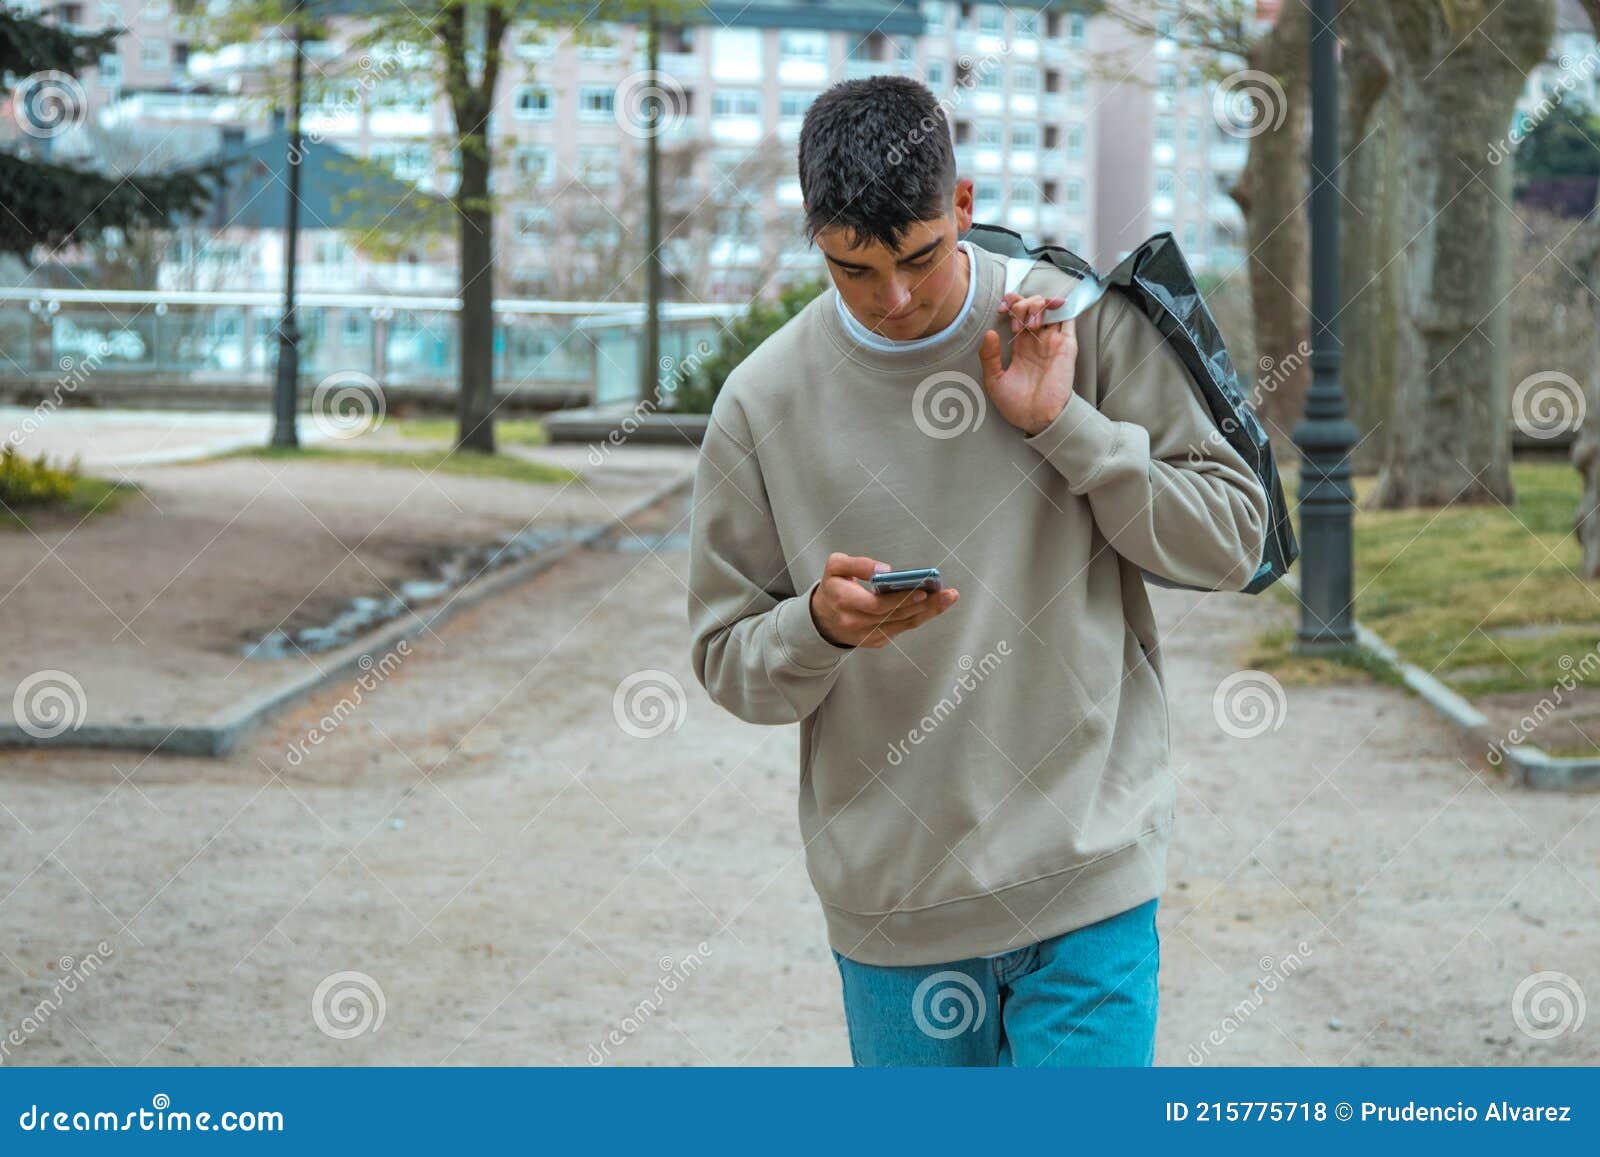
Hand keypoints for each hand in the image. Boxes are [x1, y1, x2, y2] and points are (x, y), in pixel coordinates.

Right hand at [809, 552, 958, 648]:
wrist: (823, 618)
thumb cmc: (834, 587)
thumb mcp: (835, 567)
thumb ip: (857, 564)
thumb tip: (885, 569)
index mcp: (843, 601)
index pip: (875, 604)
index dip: (900, 599)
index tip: (921, 589)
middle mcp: (855, 622)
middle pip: (894, 615)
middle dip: (922, 604)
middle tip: (945, 593)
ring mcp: (867, 635)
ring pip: (902, 624)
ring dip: (927, 611)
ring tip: (947, 597)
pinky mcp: (877, 640)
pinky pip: (902, 628)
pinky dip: (920, 616)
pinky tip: (934, 605)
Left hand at [979, 291, 1078, 436]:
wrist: (1037, 418)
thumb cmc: (1015, 404)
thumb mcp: (993, 380)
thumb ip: (989, 357)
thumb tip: (989, 332)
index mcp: (1020, 345)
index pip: (1017, 312)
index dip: (1010, 303)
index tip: (1001, 310)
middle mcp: (1036, 339)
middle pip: (1032, 304)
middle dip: (1021, 305)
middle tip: (1015, 325)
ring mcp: (1052, 340)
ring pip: (1049, 306)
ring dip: (1037, 304)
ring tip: (1029, 324)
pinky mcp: (1066, 345)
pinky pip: (1069, 319)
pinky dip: (1060, 308)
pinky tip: (1049, 309)